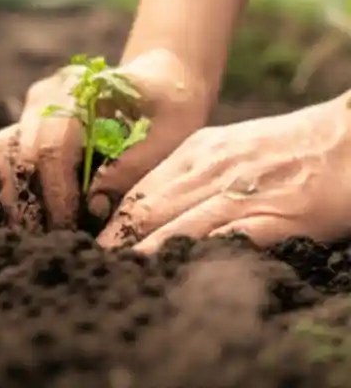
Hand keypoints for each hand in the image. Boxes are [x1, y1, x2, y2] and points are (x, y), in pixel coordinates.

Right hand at [0, 48, 209, 228]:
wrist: (160, 81)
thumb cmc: (170, 107)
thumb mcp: (170, 135)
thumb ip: (132, 168)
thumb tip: (92, 207)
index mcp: (81, 91)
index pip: (51, 149)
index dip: (57, 196)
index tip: (70, 228)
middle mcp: (47, 96)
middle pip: (17, 155)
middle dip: (33, 203)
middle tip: (56, 235)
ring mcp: (31, 108)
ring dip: (16, 194)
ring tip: (42, 223)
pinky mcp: (26, 123)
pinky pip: (0, 156)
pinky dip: (13, 185)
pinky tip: (38, 206)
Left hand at [97, 93, 350, 251]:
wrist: (349, 138)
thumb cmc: (290, 146)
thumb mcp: (228, 146)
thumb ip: (191, 169)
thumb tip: (152, 201)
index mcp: (197, 153)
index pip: (139, 190)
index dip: (111, 220)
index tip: (86, 242)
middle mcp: (210, 171)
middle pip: (148, 210)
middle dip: (116, 241)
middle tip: (87, 264)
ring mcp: (240, 195)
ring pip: (176, 226)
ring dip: (142, 252)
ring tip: (115, 273)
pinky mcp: (273, 218)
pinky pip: (224, 239)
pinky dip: (194, 255)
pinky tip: (171, 271)